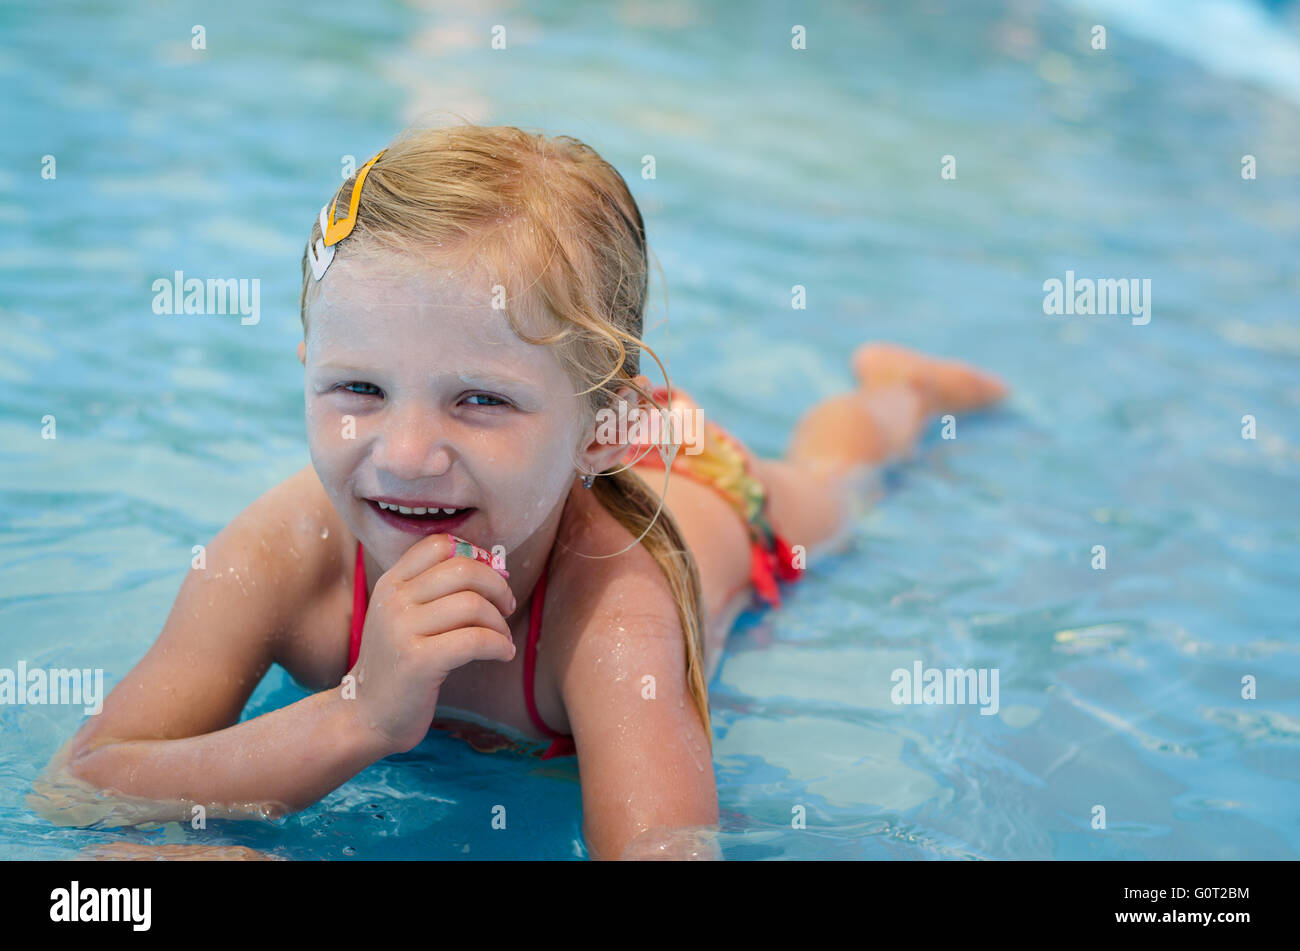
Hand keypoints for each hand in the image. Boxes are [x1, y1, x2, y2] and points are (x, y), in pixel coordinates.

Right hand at [347, 533, 514, 754]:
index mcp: (391, 584)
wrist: (367, 716)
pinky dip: (498, 645)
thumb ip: (431, 591)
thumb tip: (491, 570)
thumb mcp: (402, 618)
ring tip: (502, 639)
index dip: (476, 556)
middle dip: (497, 587)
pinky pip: (474, 640)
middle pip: (463, 569)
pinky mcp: (418, 661)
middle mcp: (393, 600)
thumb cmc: (397, 665)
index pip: (438, 544)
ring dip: (500, 623)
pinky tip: (502, 654)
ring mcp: (402, 629)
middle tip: (507, 608)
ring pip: (472, 605)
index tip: (490, 581)